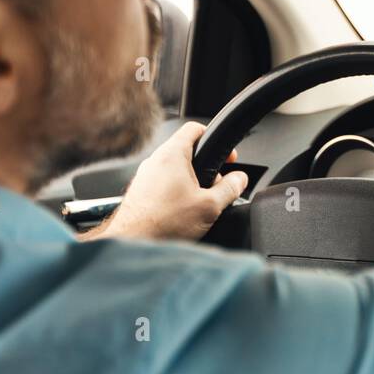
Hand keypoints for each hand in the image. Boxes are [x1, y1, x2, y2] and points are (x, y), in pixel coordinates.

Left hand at [80, 122, 248, 241]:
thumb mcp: (209, 206)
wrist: (132, 244)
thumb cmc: (163, 224)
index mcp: (172, 155)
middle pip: (187, 151)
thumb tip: (240, 179)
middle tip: (216, 186)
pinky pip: (163, 183)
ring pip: (175, 169)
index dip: (215, 138)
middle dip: (206, 167)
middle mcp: (155, 160)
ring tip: (200, 203)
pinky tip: (183, 212)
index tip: (227, 156)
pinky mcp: (140, 192)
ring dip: (191, 181)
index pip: (195, 129)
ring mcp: (144, 176)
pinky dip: (176, 192)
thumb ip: (230, 189)